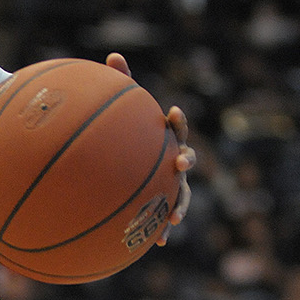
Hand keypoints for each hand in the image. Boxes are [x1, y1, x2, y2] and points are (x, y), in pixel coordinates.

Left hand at [105, 53, 195, 244]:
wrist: (121, 169)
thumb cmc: (123, 136)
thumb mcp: (119, 114)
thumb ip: (118, 85)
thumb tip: (113, 55)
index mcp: (162, 138)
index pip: (174, 127)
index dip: (176, 121)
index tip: (172, 113)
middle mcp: (171, 159)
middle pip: (185, 158)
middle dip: (186, 159)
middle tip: (180, 161)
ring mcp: (169, 184)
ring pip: (182, 194)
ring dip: (180, 204)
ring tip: (176, 216)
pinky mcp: (160, 206)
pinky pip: (163, 219)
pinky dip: (161, 231)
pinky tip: (157, 244)